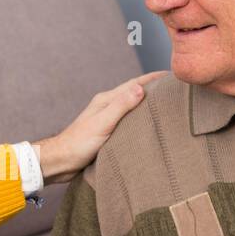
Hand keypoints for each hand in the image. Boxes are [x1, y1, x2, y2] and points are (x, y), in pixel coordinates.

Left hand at [32, 71, 167, 184]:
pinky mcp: (107, 132)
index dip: (153, 78)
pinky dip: (139, 118)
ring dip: (146, 104)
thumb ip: (121, 106)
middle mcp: (107, 106)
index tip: (171, 74)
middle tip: (174, 88)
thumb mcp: (103, 123)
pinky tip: (146, 125)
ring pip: (131, 107)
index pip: (134, 84)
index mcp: (106, 100)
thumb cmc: (79, 143)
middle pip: (134, 93)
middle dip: (153, 89)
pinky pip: (128, 121)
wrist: (61, 161)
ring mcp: (106, 119)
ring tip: (165, 104)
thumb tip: (140, 88)